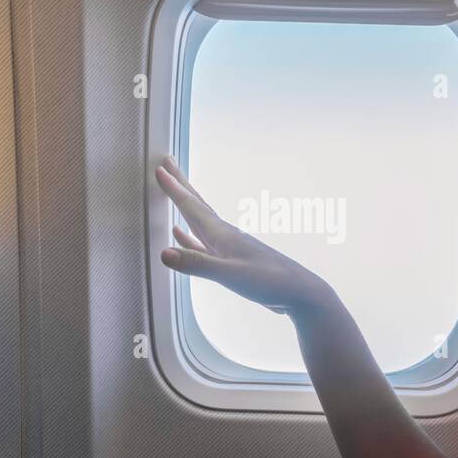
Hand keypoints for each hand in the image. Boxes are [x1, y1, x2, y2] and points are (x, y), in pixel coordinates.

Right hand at [154, 156, 335, 318]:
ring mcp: (227, 247)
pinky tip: (180, 235)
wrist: (297, 292)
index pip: (192, 206)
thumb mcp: (230, 275)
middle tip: (167, 165)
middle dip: (181, 184)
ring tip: (174, 192)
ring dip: (184, 205)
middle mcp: (223, 235)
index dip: (174, 189)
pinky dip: (188, 236)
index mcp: (222, 235)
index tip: (160, 170)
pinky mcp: (231, 260)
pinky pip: (202, 242)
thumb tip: (165, 253)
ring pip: (199, 220)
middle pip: (196, 204)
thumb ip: (197, 264)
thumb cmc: (269, 282)